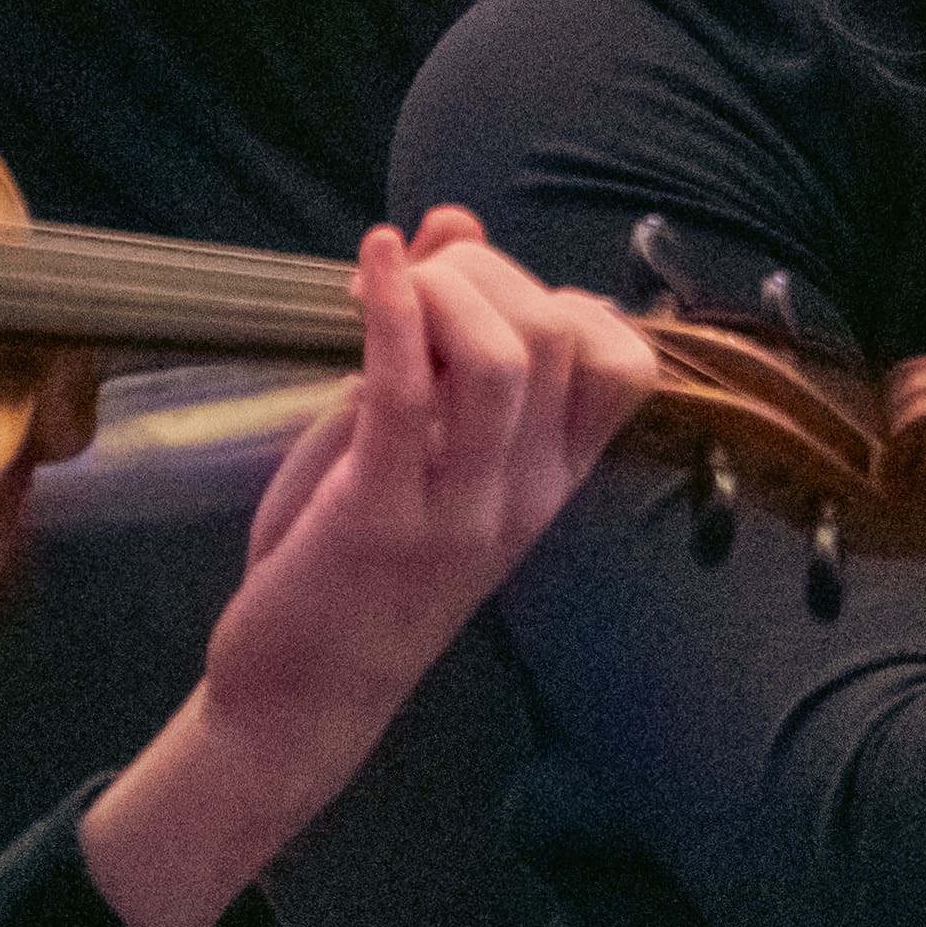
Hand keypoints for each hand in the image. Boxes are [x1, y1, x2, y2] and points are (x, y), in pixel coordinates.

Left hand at [73, 214, 647, 926]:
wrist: (301, 701)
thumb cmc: (356, 571)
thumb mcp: (418, 456)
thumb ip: (436, 352)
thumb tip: (452, 225)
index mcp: (550, 482)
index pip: (624, 365)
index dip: (563, 299)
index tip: (482, 301)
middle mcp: (525, 493)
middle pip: (558, 335)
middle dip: (488, 275)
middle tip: (417, 287)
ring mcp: (459, 509)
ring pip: (501, 357)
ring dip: (445, 290)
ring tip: (389, 285)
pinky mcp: (379, 516)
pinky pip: (403, 390)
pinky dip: (390, 309)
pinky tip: (369, 267)